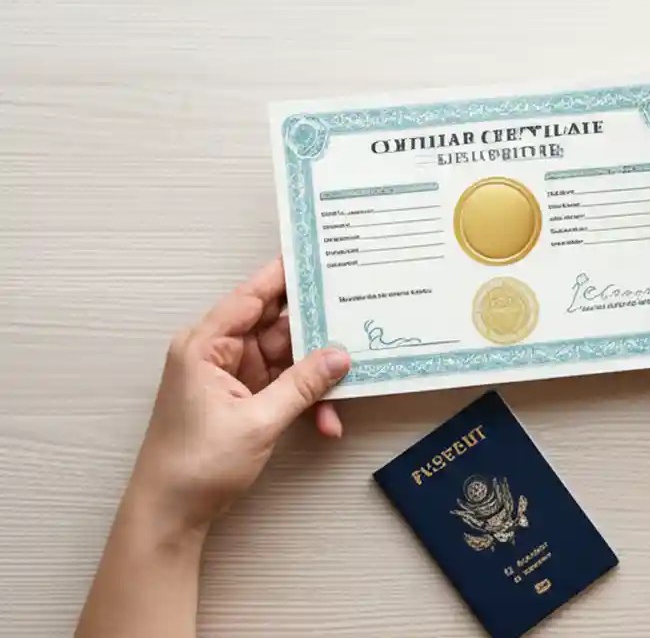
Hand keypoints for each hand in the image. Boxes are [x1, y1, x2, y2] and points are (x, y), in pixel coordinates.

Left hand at [126, 258, 350, 535]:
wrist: (170, 514)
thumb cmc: (196, 463)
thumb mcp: (257, 421)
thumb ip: (302, 385)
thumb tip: (340, 356)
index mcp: (205, 345)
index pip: (252, 296)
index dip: (285, 275)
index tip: (319, 257)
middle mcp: (217, 354)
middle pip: (275, 327)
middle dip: (316, 332)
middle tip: (357, 319)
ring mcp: (231, 378)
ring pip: (286, 360)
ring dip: (316, 377)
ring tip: (350, 383)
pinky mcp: (243, 401)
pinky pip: (284, 388)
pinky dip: (306, 402)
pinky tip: (328, 422)